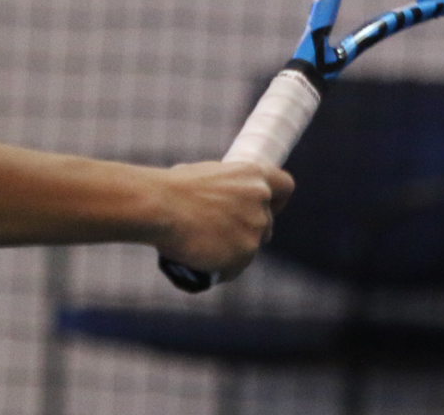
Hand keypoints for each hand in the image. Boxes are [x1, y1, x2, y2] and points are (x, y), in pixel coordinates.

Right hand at [153, 161, 293, 280]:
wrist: (159, 208)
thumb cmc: (171, 189)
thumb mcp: (204, 175)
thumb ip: (225, 188)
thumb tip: (219, 200)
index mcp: (252, 174)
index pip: (285, 186)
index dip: (276, 200)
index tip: (265, 208)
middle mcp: (261, 200)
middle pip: (267, 223)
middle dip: (248, 230)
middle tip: (220, 233)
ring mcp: (255, 228)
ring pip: (250, 248)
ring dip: (232, 251)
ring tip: (203, 249)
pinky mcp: (245, 254)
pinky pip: (235, 268)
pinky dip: (220, 268)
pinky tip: (201, 262)